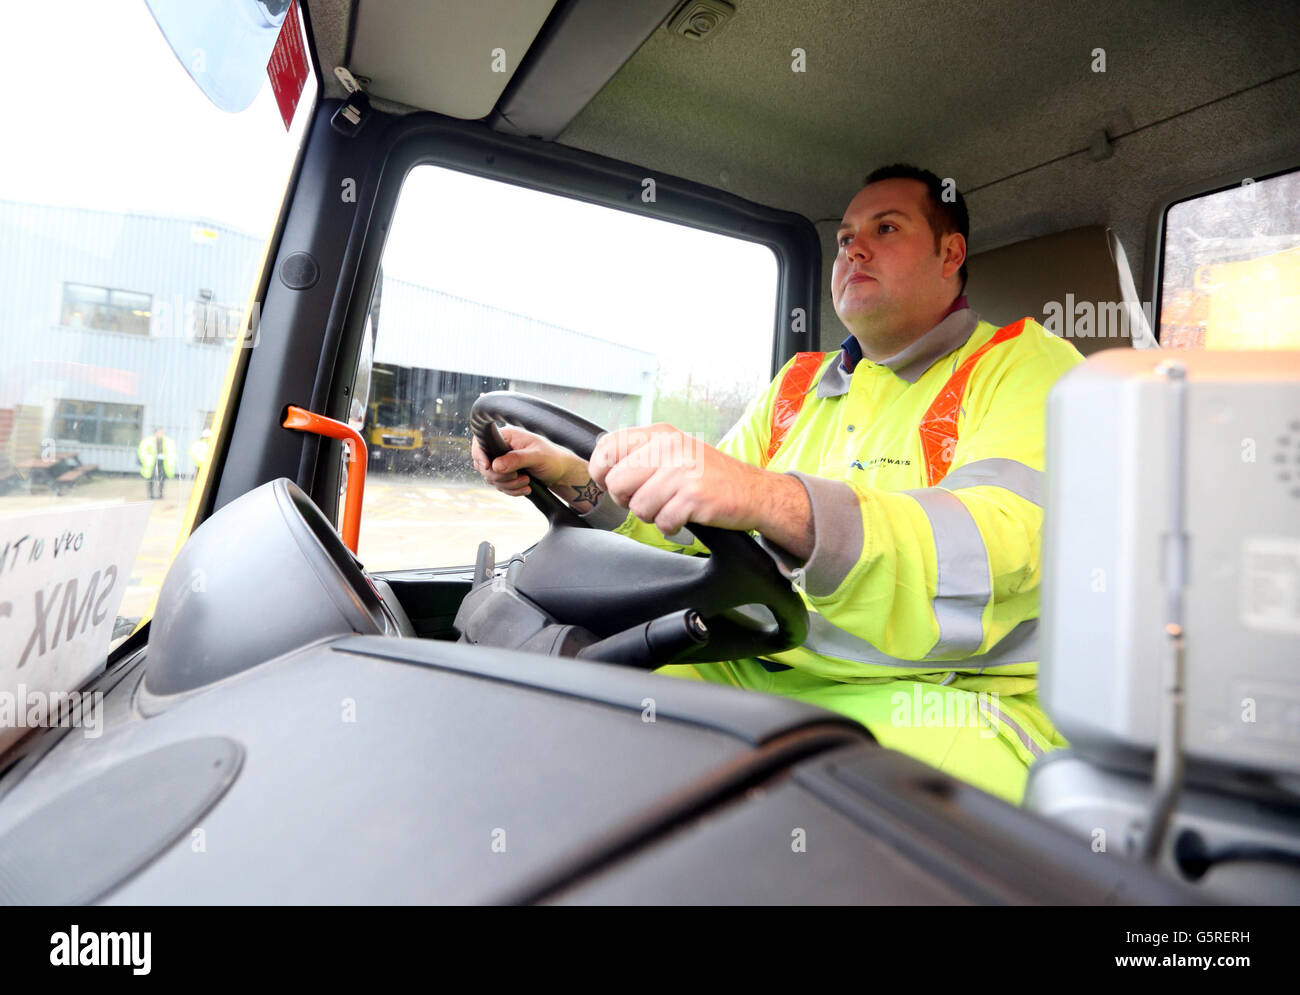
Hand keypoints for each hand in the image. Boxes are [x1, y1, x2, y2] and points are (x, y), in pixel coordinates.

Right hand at [471, 425, 602, 510]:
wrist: (560, 473)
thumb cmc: (552, 459)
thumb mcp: (536, 456)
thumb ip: (516, 459)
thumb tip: (495, 465)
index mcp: (507, 436)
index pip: (481, 441)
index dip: (479, 455)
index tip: (488, 467)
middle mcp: (501, 448)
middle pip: (484, 465)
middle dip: (501, 477)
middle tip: (519, 477)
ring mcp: (502, 462)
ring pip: (492, 478)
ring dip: (509, 485)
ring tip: (527, 482)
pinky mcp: (506, 475)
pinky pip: (500, 486)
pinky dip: (512, 491)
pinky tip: (526, 488)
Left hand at [588, 423, 812, 557]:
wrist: (754, 492)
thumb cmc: (710, 476)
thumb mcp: (675, 451)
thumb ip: (641, 454)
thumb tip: (601, 467)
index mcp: (661, 434)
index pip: (608, 446)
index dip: (600, 470)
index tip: (609, 482)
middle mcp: (670, 447)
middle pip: (617, 483)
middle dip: (628, 499)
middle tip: (650, 499)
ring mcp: (682, 471)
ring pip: (638, 507)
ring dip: (653, 514)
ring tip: (673, 505)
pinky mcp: (693, 496)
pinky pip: (662, 522)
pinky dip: (672, 526)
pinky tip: (685, 516)